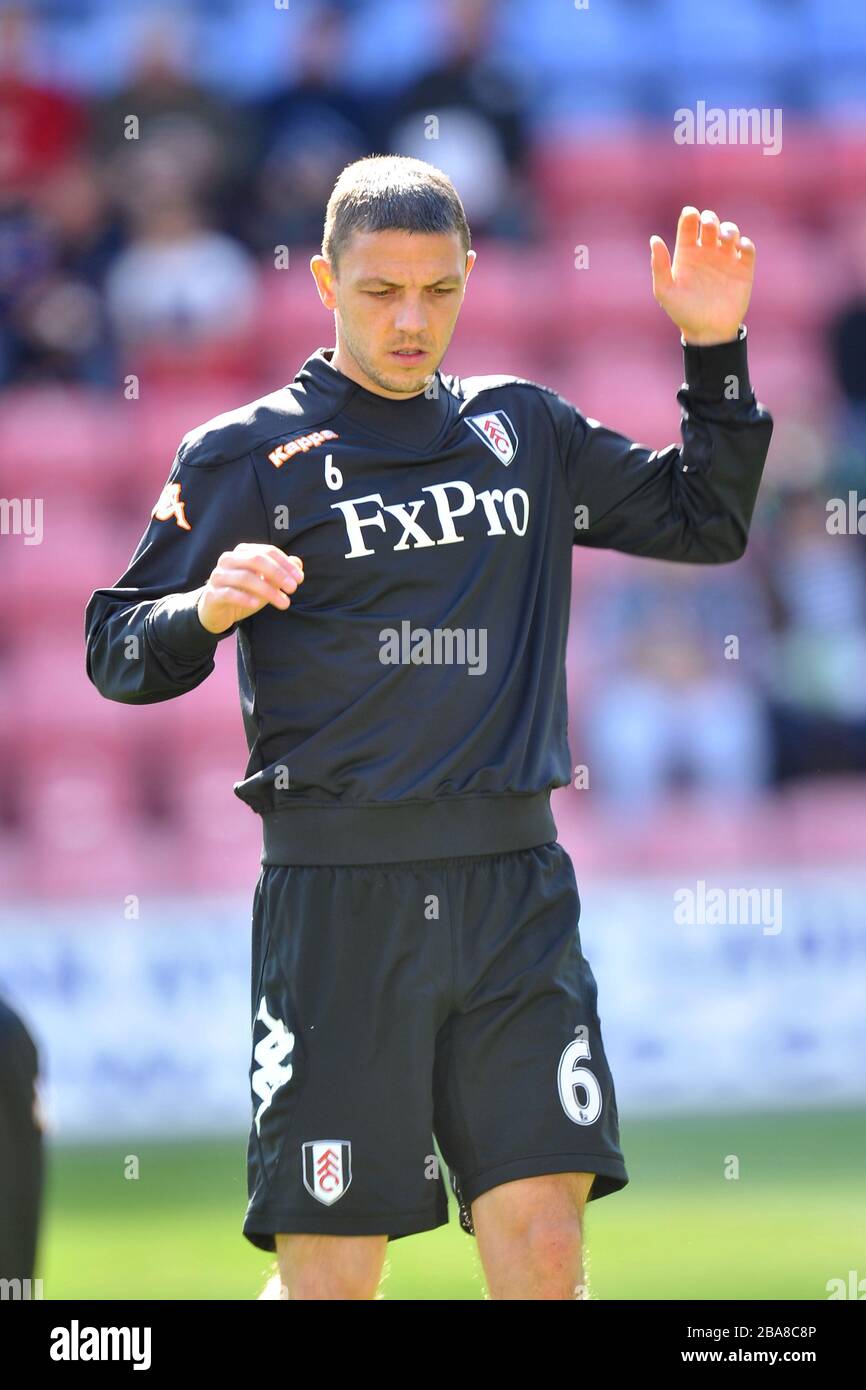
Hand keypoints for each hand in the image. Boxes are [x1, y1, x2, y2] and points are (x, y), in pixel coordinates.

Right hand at [197, 543, 303, 633]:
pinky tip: (257, 604)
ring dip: (268, 590)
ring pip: (245, 578)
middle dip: (278, 573)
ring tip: (284, 603)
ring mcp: (218, 576)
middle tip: (293, 588)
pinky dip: (245, 598)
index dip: (286, 564)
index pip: (267, 552)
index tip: (300, 579)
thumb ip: (281, 571)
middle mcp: (228, 560)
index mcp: (242, 552)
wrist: (217, 612)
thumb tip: (297, 562)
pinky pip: (230, 593)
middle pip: (256, 560)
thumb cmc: (245, 593)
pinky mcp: (212, 594)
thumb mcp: (265, 583)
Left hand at [650, 206, 755, 345]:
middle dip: (711, 219)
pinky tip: (739, 248)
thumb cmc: (683, 313)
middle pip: (711, 223)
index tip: (691, 215)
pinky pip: (748, 249)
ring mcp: (725, 259)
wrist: (707, 332)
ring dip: (729, 229)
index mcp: (686, 253)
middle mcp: (706, 252)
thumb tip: (654, 239)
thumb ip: (659, 266)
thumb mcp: (665, 292)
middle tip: (708, 226)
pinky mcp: (743, 269)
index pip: (688, 225)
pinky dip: (745, 244)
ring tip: (724, 239)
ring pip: (730, 232)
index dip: (690, 215)